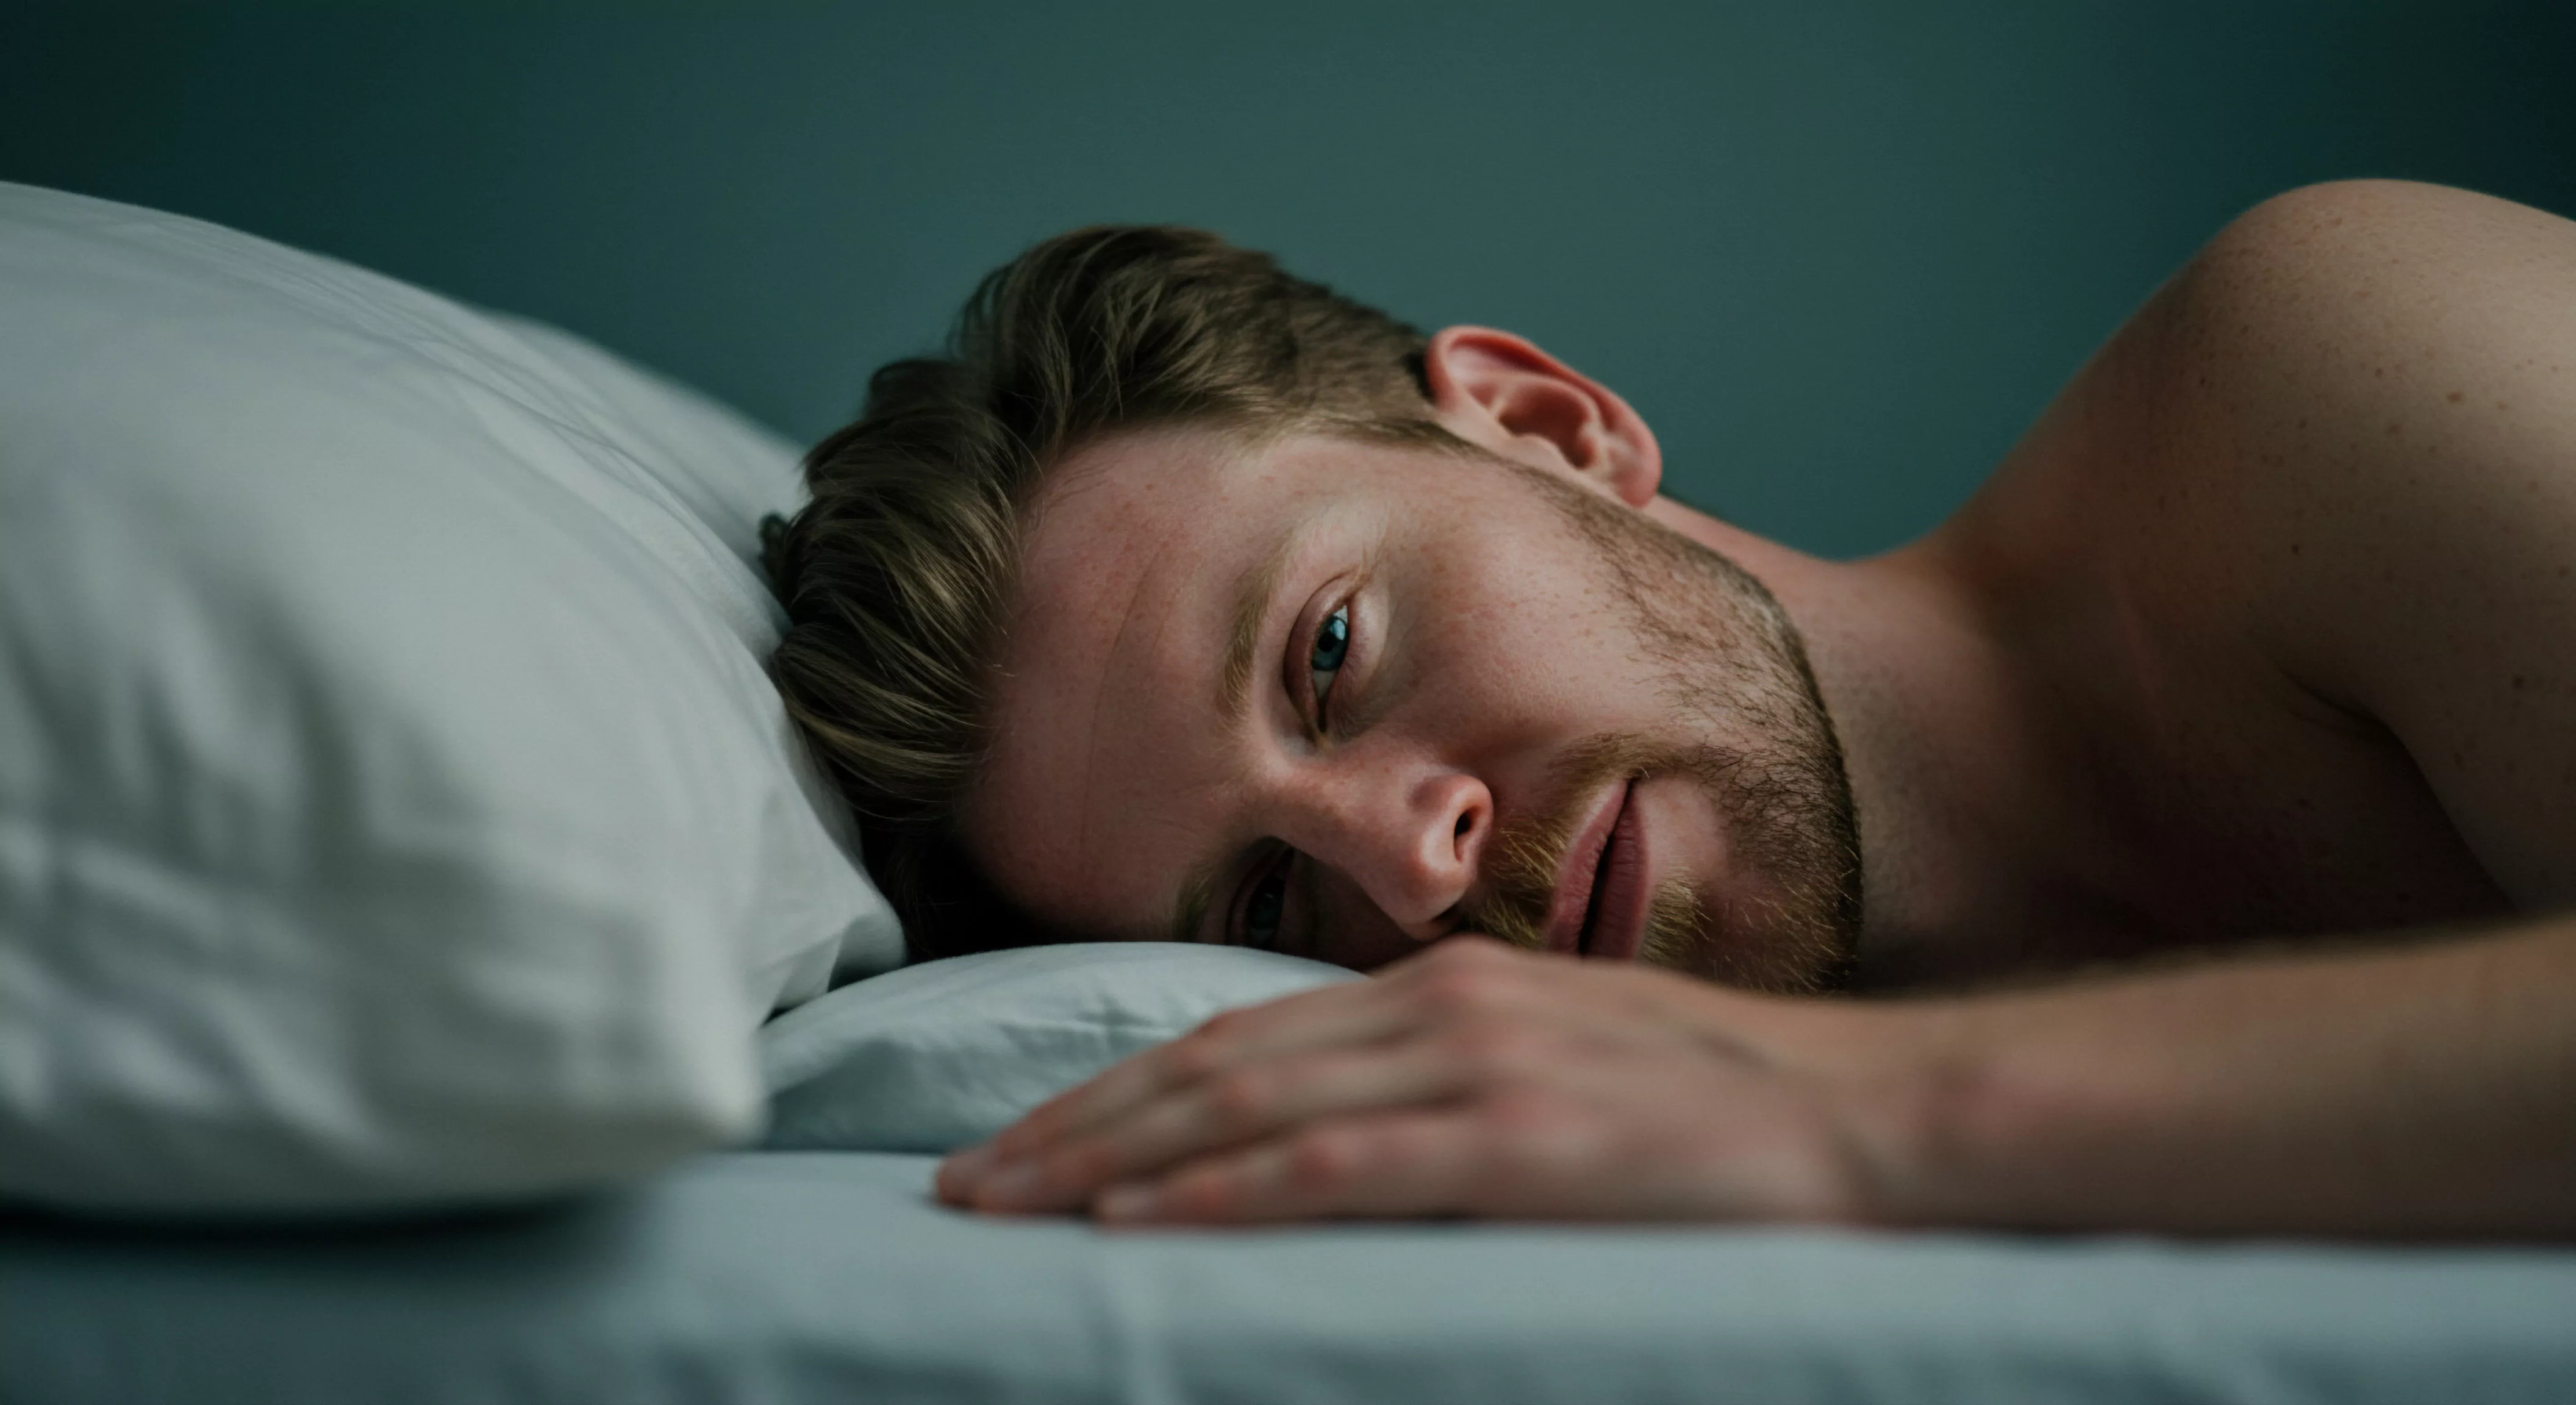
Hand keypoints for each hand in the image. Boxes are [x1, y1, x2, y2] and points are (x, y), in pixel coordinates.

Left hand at [934, 938, 1934, 1225]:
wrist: (1869, 1112)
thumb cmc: (1715, 1108)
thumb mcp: (1556, 1067)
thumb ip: (1438, 1084)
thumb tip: (1331, 1127)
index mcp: (1438, 994)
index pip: (1233, 1039)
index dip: (1112, 1092)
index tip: (1019, 1146)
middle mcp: (1435, 1014)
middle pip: (1208, 1067)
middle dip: (1070, 1130)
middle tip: (961, 1187)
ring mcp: (1476, 1074)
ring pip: (1246, 1111)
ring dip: (1110, 1164)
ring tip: (1007, 1209)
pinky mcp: (1520, 1146)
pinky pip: (1339, 1170)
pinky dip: (1227, 1193)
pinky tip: (1143, 1224)